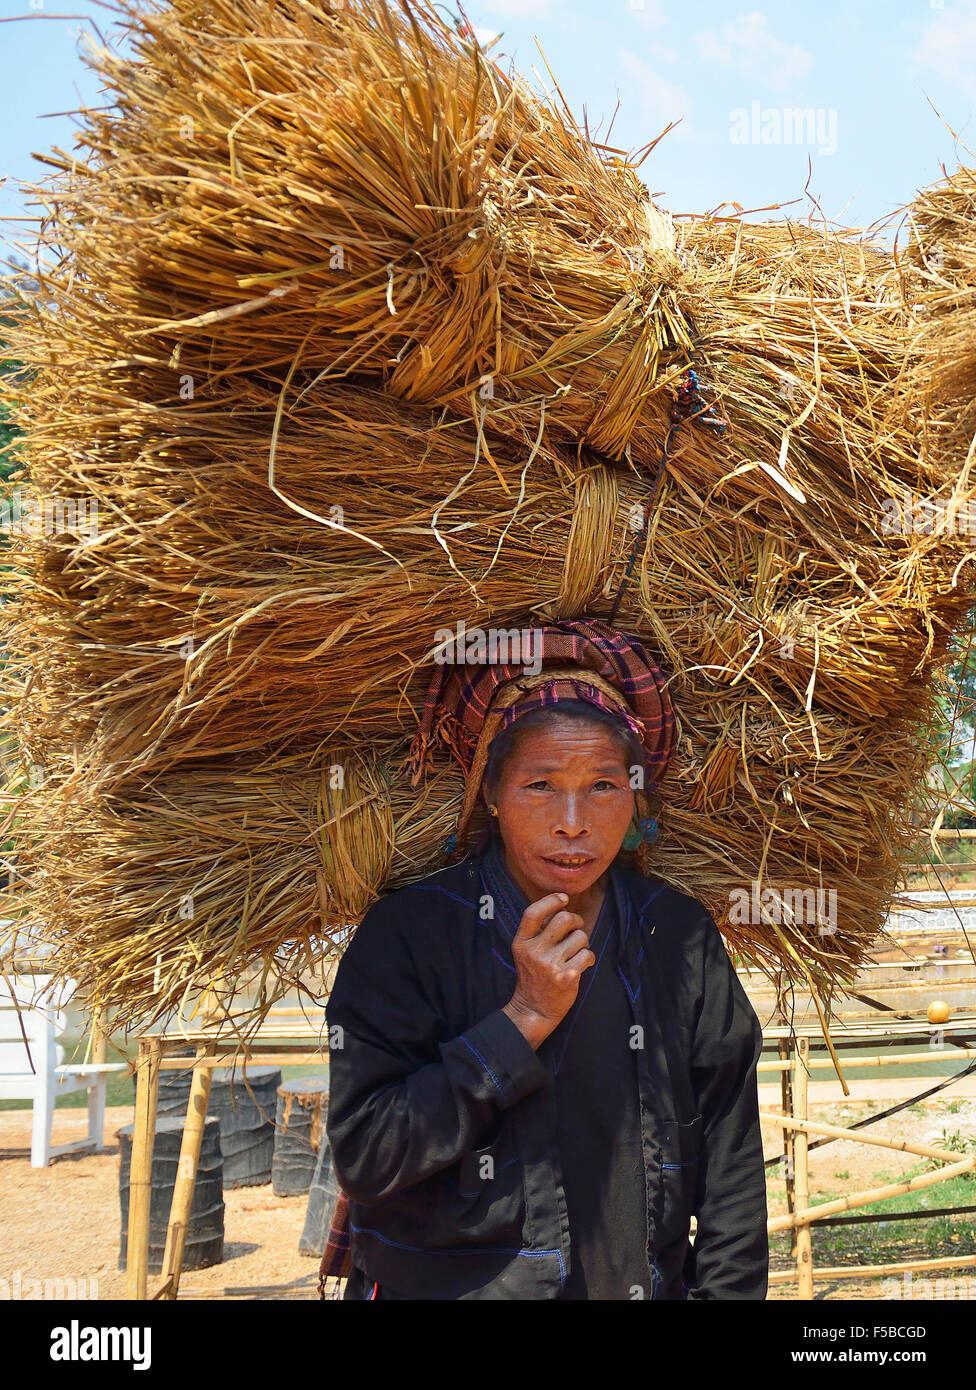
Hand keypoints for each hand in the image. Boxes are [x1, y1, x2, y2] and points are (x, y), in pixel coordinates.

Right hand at [501, 892, 595, 1049]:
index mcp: (521, 943)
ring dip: (582, 943)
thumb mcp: (525, 952)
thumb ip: (538, 931)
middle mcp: (534, 952)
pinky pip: (587, 954)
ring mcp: (550, 965)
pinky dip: (588, 957)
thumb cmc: (534, 976)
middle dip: (576, 920)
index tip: (564, 899)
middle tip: (575, 928)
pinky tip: (581, 964)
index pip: (533, 913)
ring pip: (580, 937)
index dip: (551, 900)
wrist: (533, 1009)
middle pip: (564, 919)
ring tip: (575, 953)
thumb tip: (561, 906)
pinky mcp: (567, 976)